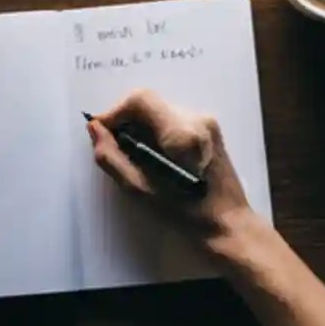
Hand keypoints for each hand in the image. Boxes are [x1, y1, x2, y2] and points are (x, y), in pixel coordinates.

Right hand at [86, 89, 253, 246]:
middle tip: (116, 148)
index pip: (140, 100)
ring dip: (141, 127)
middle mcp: (197, 119)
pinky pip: (173, 119)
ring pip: (160, 111)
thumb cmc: (186, 216)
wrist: (229, 225)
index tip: (102, 132)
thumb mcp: (140, 190)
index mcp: (182, 133)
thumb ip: (112, 157)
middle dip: (126, 121)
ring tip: (136, 157)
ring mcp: (207, 122)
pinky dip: (156, 132)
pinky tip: (156, 158)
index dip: (115, 112)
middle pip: (149, 104)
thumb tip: (95, 129)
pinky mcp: (211, 129)